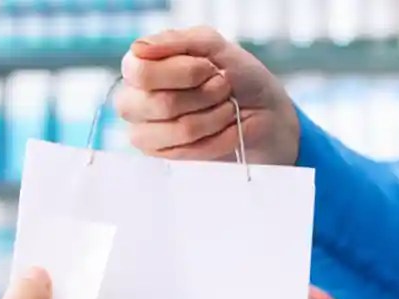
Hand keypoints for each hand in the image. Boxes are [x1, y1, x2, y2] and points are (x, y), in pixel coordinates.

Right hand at [116, 27, 299, 164]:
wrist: (265, 112)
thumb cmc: (237, 76)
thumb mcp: (212, 45)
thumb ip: (176, 41)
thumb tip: (138, 48)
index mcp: (138, 67)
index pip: (141, 72)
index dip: (184, 71)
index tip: (208, 68)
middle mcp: (133, 99)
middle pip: (162, 103)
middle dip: (205, 95)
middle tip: (223, 87)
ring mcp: (144, 132)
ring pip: (182, 129)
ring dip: (216, 115)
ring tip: (226, 107)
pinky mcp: (164, 157)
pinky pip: (194, 150)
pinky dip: (221, 136)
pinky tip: (227, 127)